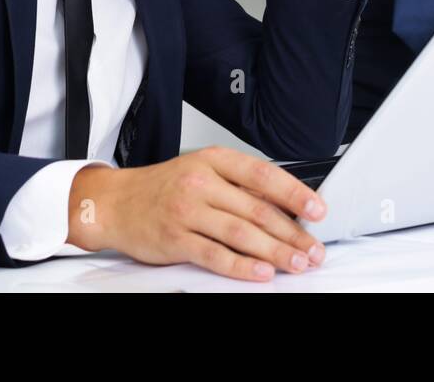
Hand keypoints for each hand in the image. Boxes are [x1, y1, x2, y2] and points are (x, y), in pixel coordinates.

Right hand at [66, 146, 327, 281]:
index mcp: (213, 161)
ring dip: (275, 251)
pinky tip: (262, 272)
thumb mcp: (201, 172)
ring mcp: (187, 212)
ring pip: (242, 233)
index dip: (295, 193)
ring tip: (297, 262)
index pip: (263, 175)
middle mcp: (201, 183)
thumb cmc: (163, 188)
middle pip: (257, 209)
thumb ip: (238, 185)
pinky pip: (215, 255)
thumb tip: (285, 205)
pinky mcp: (176, 239)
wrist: (115, 202)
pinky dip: (242, 266)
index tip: (317, 210)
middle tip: (313, 248)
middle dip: (292, 232)